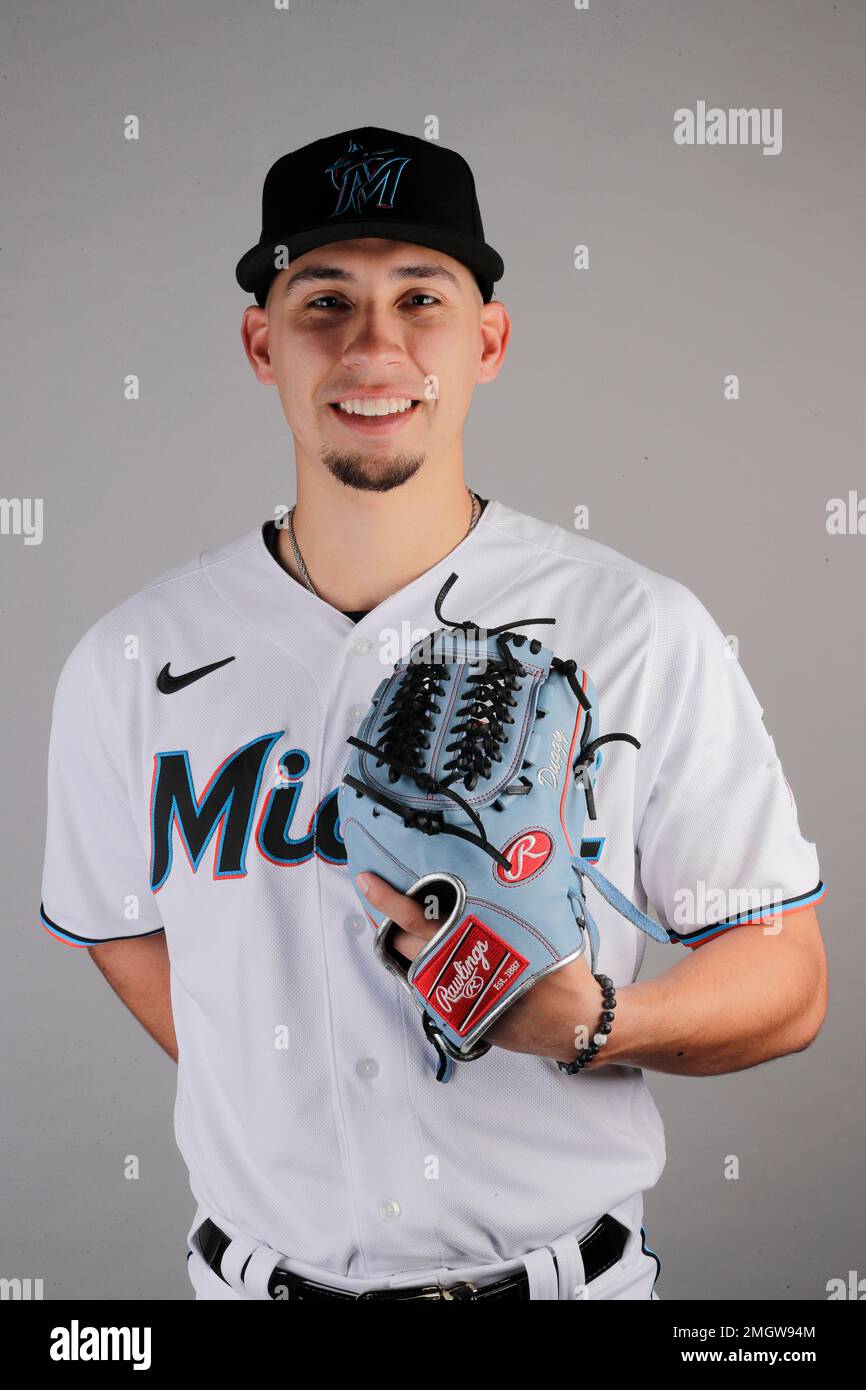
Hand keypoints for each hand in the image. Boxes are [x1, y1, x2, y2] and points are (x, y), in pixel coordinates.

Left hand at [354, 872, 606, 1064]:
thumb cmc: (562, 968)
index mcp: (473, 941)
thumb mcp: (541, 925)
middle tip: (381, 898)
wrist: (574, 1022)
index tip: (366, 880)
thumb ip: (514, 901)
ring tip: (400, 927)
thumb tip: (516, 859)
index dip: (388, 899)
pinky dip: (423, 970)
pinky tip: (431, 957)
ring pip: (409, 967)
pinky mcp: (457, 1017)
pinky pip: (428, 989)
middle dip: (389, 922)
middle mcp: (455, 970)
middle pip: (402, 943)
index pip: (418, 916)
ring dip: (402, 947)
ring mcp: (452, 998)